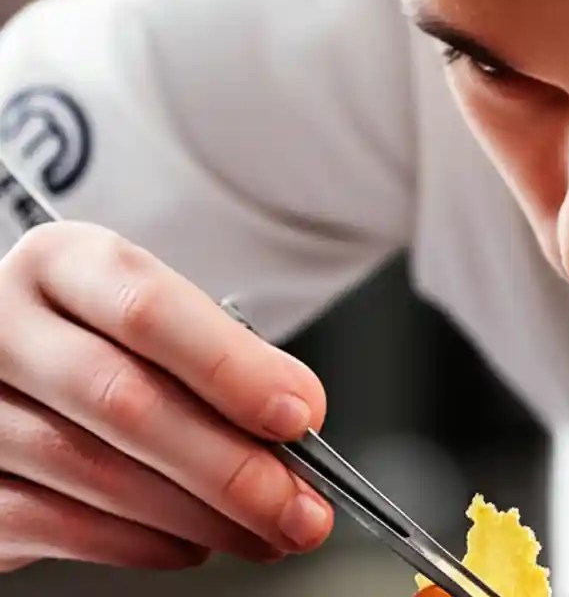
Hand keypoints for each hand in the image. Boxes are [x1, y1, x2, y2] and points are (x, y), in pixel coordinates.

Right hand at [0, 222, 332, 571]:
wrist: (15, 381)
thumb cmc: (106, 345)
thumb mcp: (161, 324)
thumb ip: (227, 359)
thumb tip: (298, 416)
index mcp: (60, 263)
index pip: (148, 309)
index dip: (232, 369)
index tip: (298, 417)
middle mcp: (0, 326)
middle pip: (125, 400)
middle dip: (232, 467)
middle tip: (299, 508)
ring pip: (95, 472)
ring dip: (201, 516)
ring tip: (266, 531)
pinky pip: (57, 527)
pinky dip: (143, 545)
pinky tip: (193, 542)